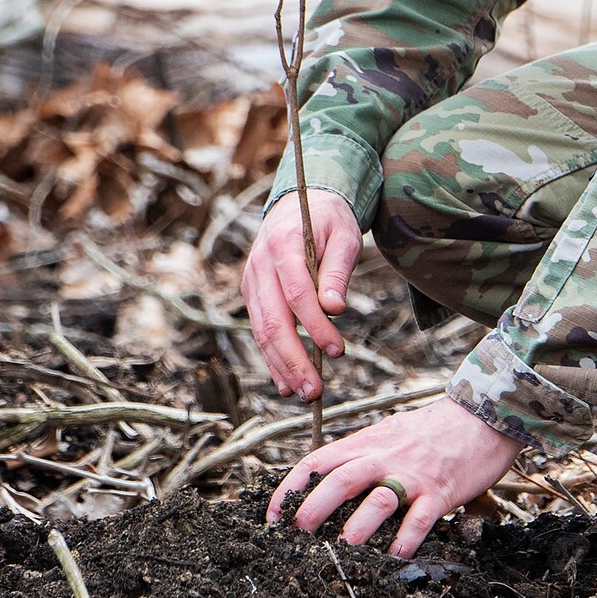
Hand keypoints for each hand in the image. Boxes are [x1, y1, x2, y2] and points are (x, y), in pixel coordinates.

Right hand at [242, 188, 362, 399]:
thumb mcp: (344, 236)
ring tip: (303, 393)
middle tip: (315, 389)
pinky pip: (260, 330)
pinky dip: (272, 358)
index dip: (315, 326)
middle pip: (273, 320)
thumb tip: (335, 309)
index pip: (297, 294)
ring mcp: (252, 282)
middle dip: (294, 359)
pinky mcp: (253, 294)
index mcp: (283, 245)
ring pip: (262, 331)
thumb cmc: (328, 220)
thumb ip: (338, 271)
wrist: (299, 204)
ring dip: (281, 366)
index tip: (337, 350)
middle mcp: (260, 266)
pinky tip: (285, 381)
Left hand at [268, 395, 522, 556]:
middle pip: (342, 479)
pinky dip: (406, 538)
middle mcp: (386, 456)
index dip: (290, 489)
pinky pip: (421, 517)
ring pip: (379, 498)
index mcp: (368, 442)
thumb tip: (324, 485)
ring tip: (341, 550)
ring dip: (357, 526)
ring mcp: (414, 475)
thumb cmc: (433, 429)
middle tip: (297, 536)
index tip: (271, 518)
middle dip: (314, 508)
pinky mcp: (442, 490)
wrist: (483, 414)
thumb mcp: (390, 432)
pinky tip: (396, 556)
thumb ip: (360, 455)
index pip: (319, 461)